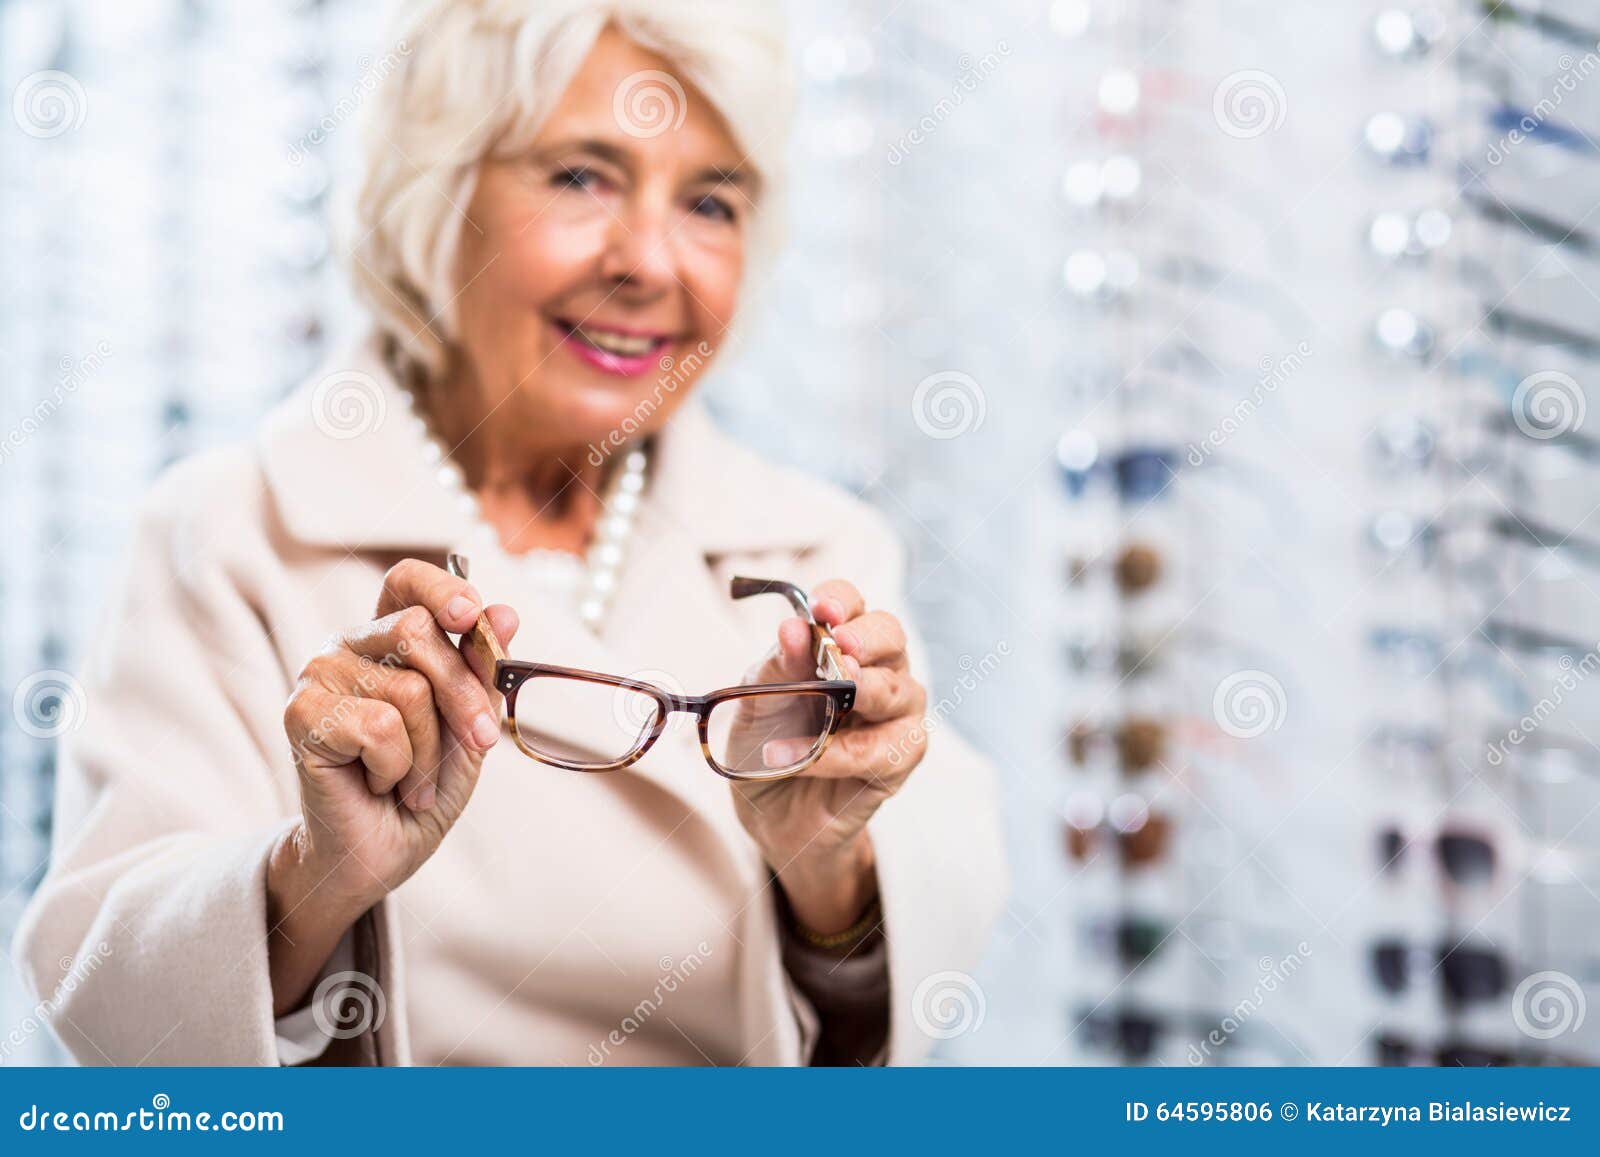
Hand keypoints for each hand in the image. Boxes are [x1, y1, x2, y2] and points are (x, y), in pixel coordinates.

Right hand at [268, 559, 516, 1011]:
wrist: (381, 852)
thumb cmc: (422, 785)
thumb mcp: (469, 725)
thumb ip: (482, 671)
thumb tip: (505, 614)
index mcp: (387, 637)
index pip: (406, 581)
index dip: (442, 588)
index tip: (473, 615)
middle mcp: (347, 647)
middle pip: (420, 632)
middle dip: (464, 695)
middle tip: (480, 741)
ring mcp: (318, 677)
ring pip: (408, 689)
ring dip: (429, 750)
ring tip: (412, 779)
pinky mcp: (301, 715)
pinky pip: (380, 727)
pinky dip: (398, 767)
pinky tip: (380, 783)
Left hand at [729, 580, 927, 934]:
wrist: (768, 812)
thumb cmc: (767, 743)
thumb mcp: (755, 702)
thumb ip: (776, 667)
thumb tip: (793, 628)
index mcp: (841, 644)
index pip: (851, 605)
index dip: (840, 600)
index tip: (820, 611)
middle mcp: (878, 670)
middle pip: (890, 635)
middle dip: (866, 638)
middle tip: (840, 647)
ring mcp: (896, 714)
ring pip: (897, 691)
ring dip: (857, 697)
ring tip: (816, 713)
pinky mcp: (898, 760)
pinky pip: (880, 750)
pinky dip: (839, 754)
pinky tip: (804, 757)